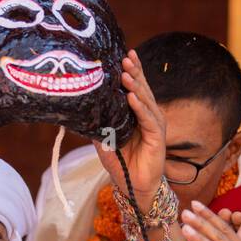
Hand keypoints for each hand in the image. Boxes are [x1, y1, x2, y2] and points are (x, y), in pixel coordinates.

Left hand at [94, 51, 166, 213]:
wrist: (133, 186)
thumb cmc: (122, 163)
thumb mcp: (103, 140)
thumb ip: (98, 124)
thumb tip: (83, 108)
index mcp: (138, 114)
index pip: (136, 88)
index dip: (133, 71)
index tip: (126, 54)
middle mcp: (149, 116)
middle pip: (142, 89)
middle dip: (135, 72)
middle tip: (126, 57)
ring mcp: (154, 125)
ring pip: (145, 101)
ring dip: (135, 87)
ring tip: (125, 73)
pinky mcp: (157, 137)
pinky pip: (148, 119)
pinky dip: (139, 107)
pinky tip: (132, 97)